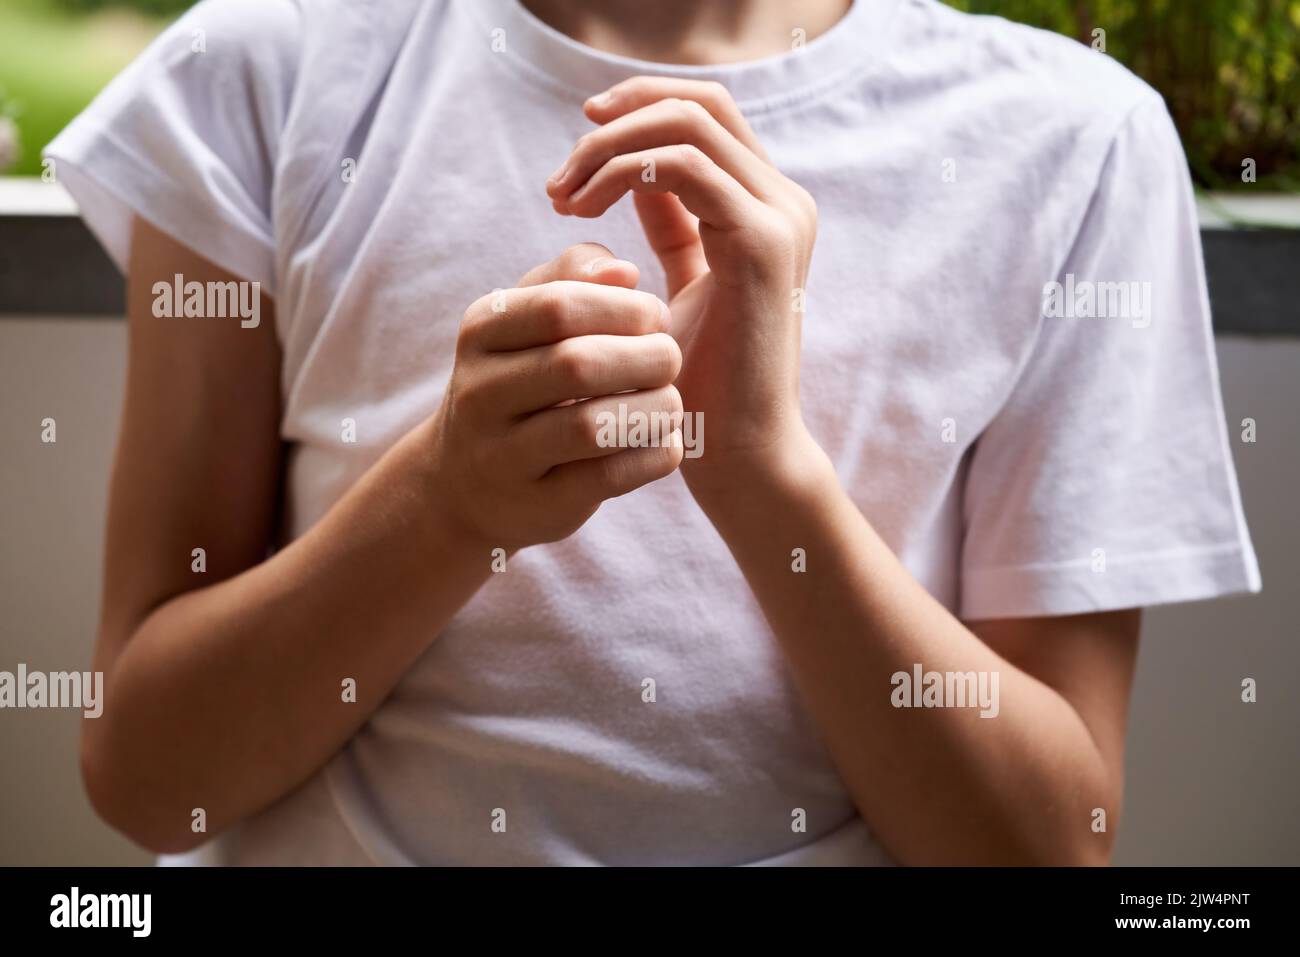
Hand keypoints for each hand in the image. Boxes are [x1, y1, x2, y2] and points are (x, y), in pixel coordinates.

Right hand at [425, 243, 683, 550]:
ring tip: (671, 402)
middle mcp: (481, 392)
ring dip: (653, 410)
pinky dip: (651, 457)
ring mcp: (504, 455)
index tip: (656, 317)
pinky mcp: (539, 505)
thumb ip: (573, 277)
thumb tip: (624, 271)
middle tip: (670, 359)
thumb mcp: (527, 317)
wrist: (465, 482)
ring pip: (592, 428)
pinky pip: (607, 479)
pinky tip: (664, 442)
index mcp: (480, 331)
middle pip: (577, 365)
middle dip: (645, 357)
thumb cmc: (518, 378)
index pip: (558, 305)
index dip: (623, 308)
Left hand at [547, 77, 820, 495]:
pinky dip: (622, 173)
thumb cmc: (704, 386)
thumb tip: (638, 175)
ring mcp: (780, 216)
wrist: (741, 454)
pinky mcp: (761, 241)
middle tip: (561, 168)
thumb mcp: (681, 288)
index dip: (636, 111)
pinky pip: (682, 168)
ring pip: (688, 122)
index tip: (575, 149)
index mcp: (767, 208)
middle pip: (699, 102)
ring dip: (610, 147)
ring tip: (562, 195)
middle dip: (618, 116)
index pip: (703, 115)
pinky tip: (582, 211)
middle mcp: (784, 202)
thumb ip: (673, 227)